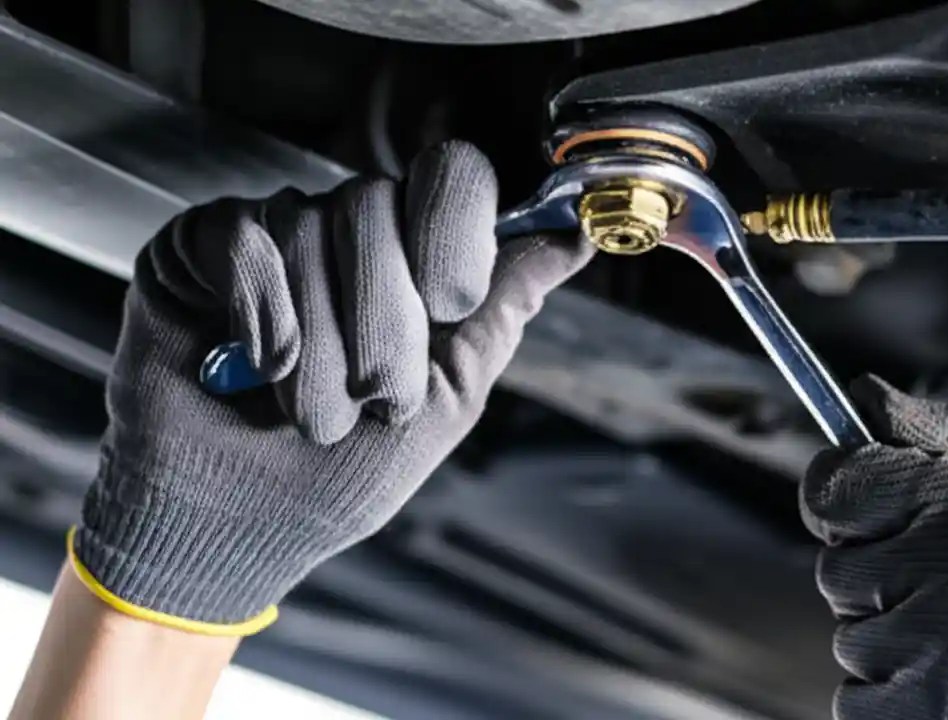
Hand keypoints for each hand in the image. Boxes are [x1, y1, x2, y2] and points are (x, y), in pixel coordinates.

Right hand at [74, 141, 592, 628]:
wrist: (242, 526)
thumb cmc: (343, 473)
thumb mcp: (449, 396)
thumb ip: (502, 309)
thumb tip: (573, 238)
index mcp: (412, 258)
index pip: (451, 176)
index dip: (455, 234)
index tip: (450, 304)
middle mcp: (344, 233)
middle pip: (378, 201)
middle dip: (384, 322)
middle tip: (376, 397)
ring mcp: (271, 232)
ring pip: (310, 226)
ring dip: (321, 345)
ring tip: (308, 408)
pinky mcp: (196, 248)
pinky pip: (244, 238)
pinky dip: (261, 313)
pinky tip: (258, 366)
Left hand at [802, 377, 947, 719]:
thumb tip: (869, 397)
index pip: (835, 484)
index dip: (842, 490)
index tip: (856, 503)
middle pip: (838, 563)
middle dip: (884, 570)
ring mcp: (937, 660)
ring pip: (852, 636)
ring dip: (895, 638)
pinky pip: (857, 701)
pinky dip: (896, 696)